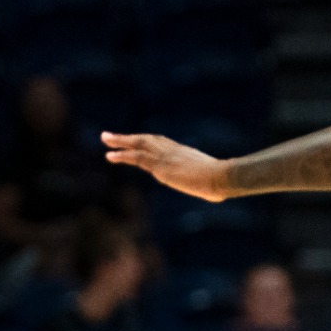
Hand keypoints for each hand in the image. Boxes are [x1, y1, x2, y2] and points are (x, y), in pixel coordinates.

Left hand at [101, 132, 234, 201]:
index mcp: (187, 154)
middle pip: (148, 140)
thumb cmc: (225, 183)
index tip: (136, 141)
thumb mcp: (215, 183)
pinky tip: (109, 155)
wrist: (224, 177)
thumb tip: (218, 194)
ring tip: (105, 138)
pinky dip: (122, 155)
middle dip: (130, 138)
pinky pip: (137, 157)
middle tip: (111, 136)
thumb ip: (210, 186)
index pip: (163, 145)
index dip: (148, 144)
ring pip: (139, 144)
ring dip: (120, 141)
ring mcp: (167, 157)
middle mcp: (175, 151)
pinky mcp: (160, 166)